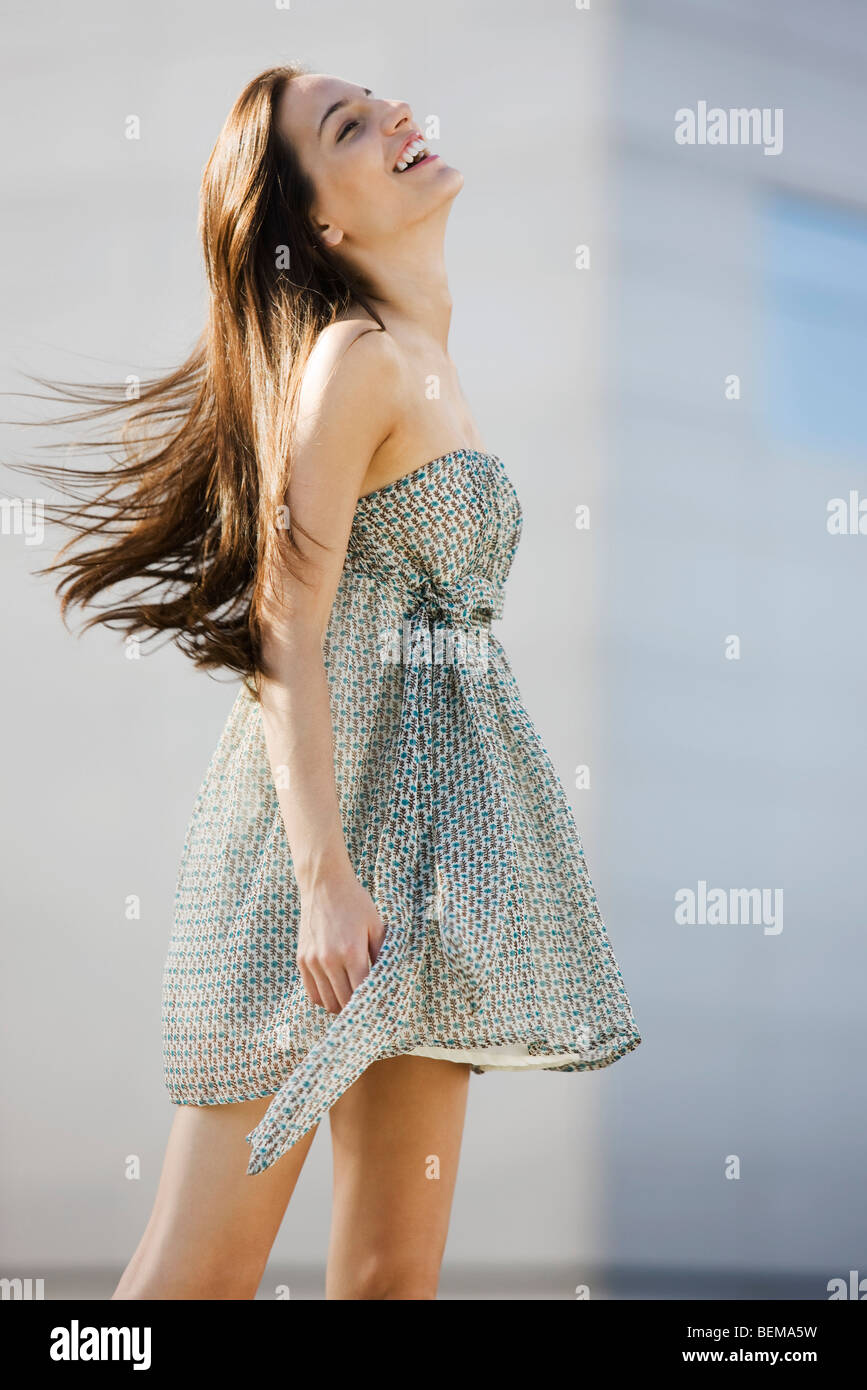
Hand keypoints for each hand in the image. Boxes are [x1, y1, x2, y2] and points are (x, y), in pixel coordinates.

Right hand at [296, 868, 386, 1013]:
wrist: (324, 884)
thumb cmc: (354, 903)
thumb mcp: (375, 925)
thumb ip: (382, 954)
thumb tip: (388, 979)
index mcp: (352, 951)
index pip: (362, 991)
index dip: (372, 1002)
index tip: (380, 1006)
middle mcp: (330, 960)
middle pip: (344, 1001)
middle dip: (357, 1007)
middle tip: (368, 1007)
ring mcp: (313, 961)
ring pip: (327, 1002)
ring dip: (341, 1006)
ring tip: (352, 1002)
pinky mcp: (302, 960)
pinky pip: (312, 993)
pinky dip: (324, 999)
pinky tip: (336, 992)